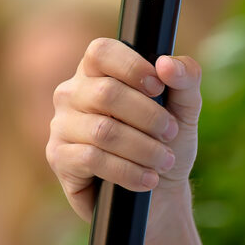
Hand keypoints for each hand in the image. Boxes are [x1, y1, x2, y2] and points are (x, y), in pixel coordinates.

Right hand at [45, 38, 203, 221]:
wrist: (160, 192)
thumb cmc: (166, 141)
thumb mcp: (185, 108)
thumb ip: (186, 77)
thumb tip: (167, 64)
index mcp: (97, 71)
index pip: (101, 51)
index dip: (132, 66)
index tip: (158, 88)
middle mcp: (72, 93)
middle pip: (106, 93)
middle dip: (148, 116)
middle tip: (170, 132)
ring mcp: (62, 125)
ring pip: (102, 130)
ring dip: (142, 148)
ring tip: (164, 161)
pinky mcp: (59, 157)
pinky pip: (92, 159)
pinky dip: (127, 171)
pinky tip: (147, 179)